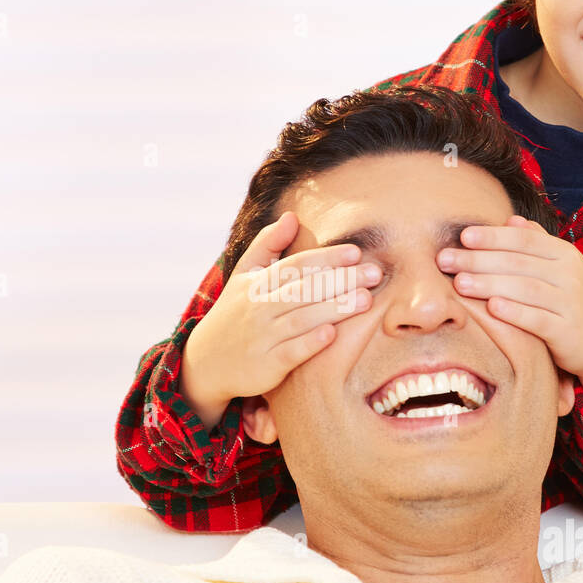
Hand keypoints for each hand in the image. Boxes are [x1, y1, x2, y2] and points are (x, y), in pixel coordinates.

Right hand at [178, 212, 383, 429]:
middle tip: (375, 273)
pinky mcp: (265, 366)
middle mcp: (258, 308)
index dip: (326, 258)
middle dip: (341, 280)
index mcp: (256, 283)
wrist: (207, 362)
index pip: (296, 266)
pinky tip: (332, 334)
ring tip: (365, 299)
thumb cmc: (235, 314)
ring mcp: (262, 337)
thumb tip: (291, 216)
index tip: (356, 252)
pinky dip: (309, 343)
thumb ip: (267, 244)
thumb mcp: (244, 276)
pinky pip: (289, 352)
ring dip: (333, 308)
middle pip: (304, 289)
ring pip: (301, 319)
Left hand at [437, 215, 582, 415]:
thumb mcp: (561, 268)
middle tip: (445, 260)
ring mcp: (570, 303)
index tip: (463, 236)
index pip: (524, 240)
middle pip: (517, 263)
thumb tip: (511, 220)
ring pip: (525, 289)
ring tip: (458, 283)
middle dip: (478, 260)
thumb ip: (538, 244)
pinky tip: (491, 308)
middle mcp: (569, 274)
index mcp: (563, 254)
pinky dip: (515, 312)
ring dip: (489, 284)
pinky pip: (538, 320)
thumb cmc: (573, 301)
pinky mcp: (568, 332)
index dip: (493, 237)